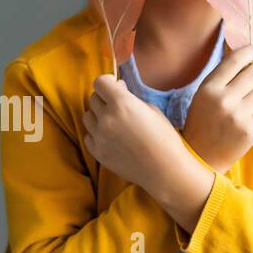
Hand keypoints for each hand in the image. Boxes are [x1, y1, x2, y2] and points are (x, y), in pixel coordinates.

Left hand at [82, 73, 188, 191]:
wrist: (164, 170)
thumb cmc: (164, 138)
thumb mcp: (152, 110)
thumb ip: (131, 99)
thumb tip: (119, 90)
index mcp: (122, 103)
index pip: (100, 82)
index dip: (107, 82)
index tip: (114, 86)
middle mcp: (106, 118)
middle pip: (93, 99)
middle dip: (104, 98)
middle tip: (117, 105)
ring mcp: (99, 137)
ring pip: (88, 117)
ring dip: (98, 115)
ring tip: (113, 121)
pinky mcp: (97, 153)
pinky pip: (89, 136)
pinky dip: (96, 134)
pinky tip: (110, 137)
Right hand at [183, 44, 252, 172]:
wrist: (200, 157)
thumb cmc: (203, 122)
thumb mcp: (203, 95)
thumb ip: (223, 77)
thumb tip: (249, 54)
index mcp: (209, 89)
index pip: (236, 60)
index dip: (251, 51)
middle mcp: (224, 100)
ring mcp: (238, 116)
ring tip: (249, 102)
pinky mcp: (251, 130)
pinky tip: (252, 114)